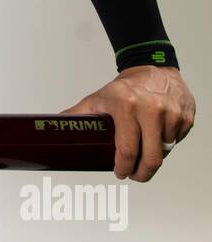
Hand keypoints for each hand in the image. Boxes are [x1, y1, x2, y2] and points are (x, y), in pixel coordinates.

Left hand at [60, 65, 195, 181]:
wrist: (153, 66)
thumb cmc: (124, 88)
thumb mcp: (97, 99)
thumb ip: (76, 115)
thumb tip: (54, 127)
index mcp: (126, 107)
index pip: (127, 150)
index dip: (123, 168)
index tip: (120, 173)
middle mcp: (152, 110)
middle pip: (151, 158)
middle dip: (142, 174)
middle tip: (136, 175)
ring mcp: (172, 113)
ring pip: (166, 151)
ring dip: (156, 155)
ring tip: (145, 149)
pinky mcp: (186, 115)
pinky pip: (178, 140)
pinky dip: (168, 143)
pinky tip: (159, 135)